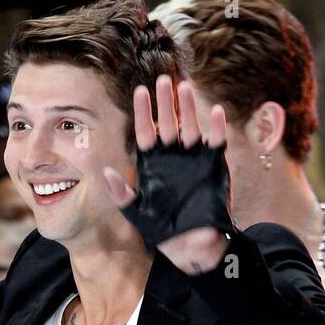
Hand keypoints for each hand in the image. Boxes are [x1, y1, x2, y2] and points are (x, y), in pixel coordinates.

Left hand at [104, 76, 230, 274]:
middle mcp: (172, 156)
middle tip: (163, 80)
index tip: (139, 92)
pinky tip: (217, 113)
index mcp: (152, 163)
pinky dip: (217, 128)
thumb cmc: (160, 228)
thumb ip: (121, 192)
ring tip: (185, 88)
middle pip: (168, 122)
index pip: (145, 131)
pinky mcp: (213, 166)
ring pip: (190, 127)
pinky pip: (216, 142)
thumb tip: (106, 173)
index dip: (143, 112)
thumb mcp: (135, 211)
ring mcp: (193, 159)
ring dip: (188, 108)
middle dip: (165, 102)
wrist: (189, 244)